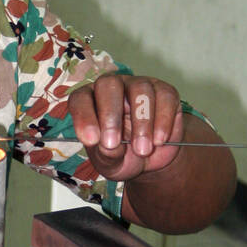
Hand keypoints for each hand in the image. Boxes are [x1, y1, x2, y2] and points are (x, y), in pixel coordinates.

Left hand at [69, 74, 183, 182]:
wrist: (151, 160)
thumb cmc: (122, 156)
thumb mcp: (110, 162)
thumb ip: (105, 154)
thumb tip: (110, 146)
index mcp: (91, 101)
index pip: (81, 98)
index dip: (83, 116)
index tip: (91, 140)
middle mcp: (113, 88)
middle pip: (109, 84)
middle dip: (110, 115)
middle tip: (112, 144)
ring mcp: (139, 86)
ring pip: (140, 89)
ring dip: (141, 122)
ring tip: (142, 150)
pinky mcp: (165, 92)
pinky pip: (165, 97)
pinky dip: (163, 120)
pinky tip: (159, 140)